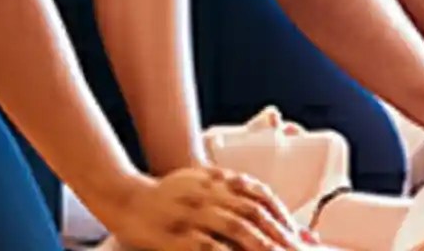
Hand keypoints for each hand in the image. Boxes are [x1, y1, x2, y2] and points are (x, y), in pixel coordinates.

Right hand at [108, 166, 308, 250]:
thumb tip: (265, 208)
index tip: (296, 232)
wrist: (127, 199)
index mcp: (216, 180)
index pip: (258, 194)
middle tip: (296, 250)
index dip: (280, 213)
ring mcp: (193, 215)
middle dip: (277, 233)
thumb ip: (230, 189)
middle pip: (252, 213)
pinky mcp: (178, 237)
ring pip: (236, 229)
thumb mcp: (200, 180)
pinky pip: (210, 248)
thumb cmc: (169, 193)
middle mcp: (209, 194)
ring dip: (261, 244)